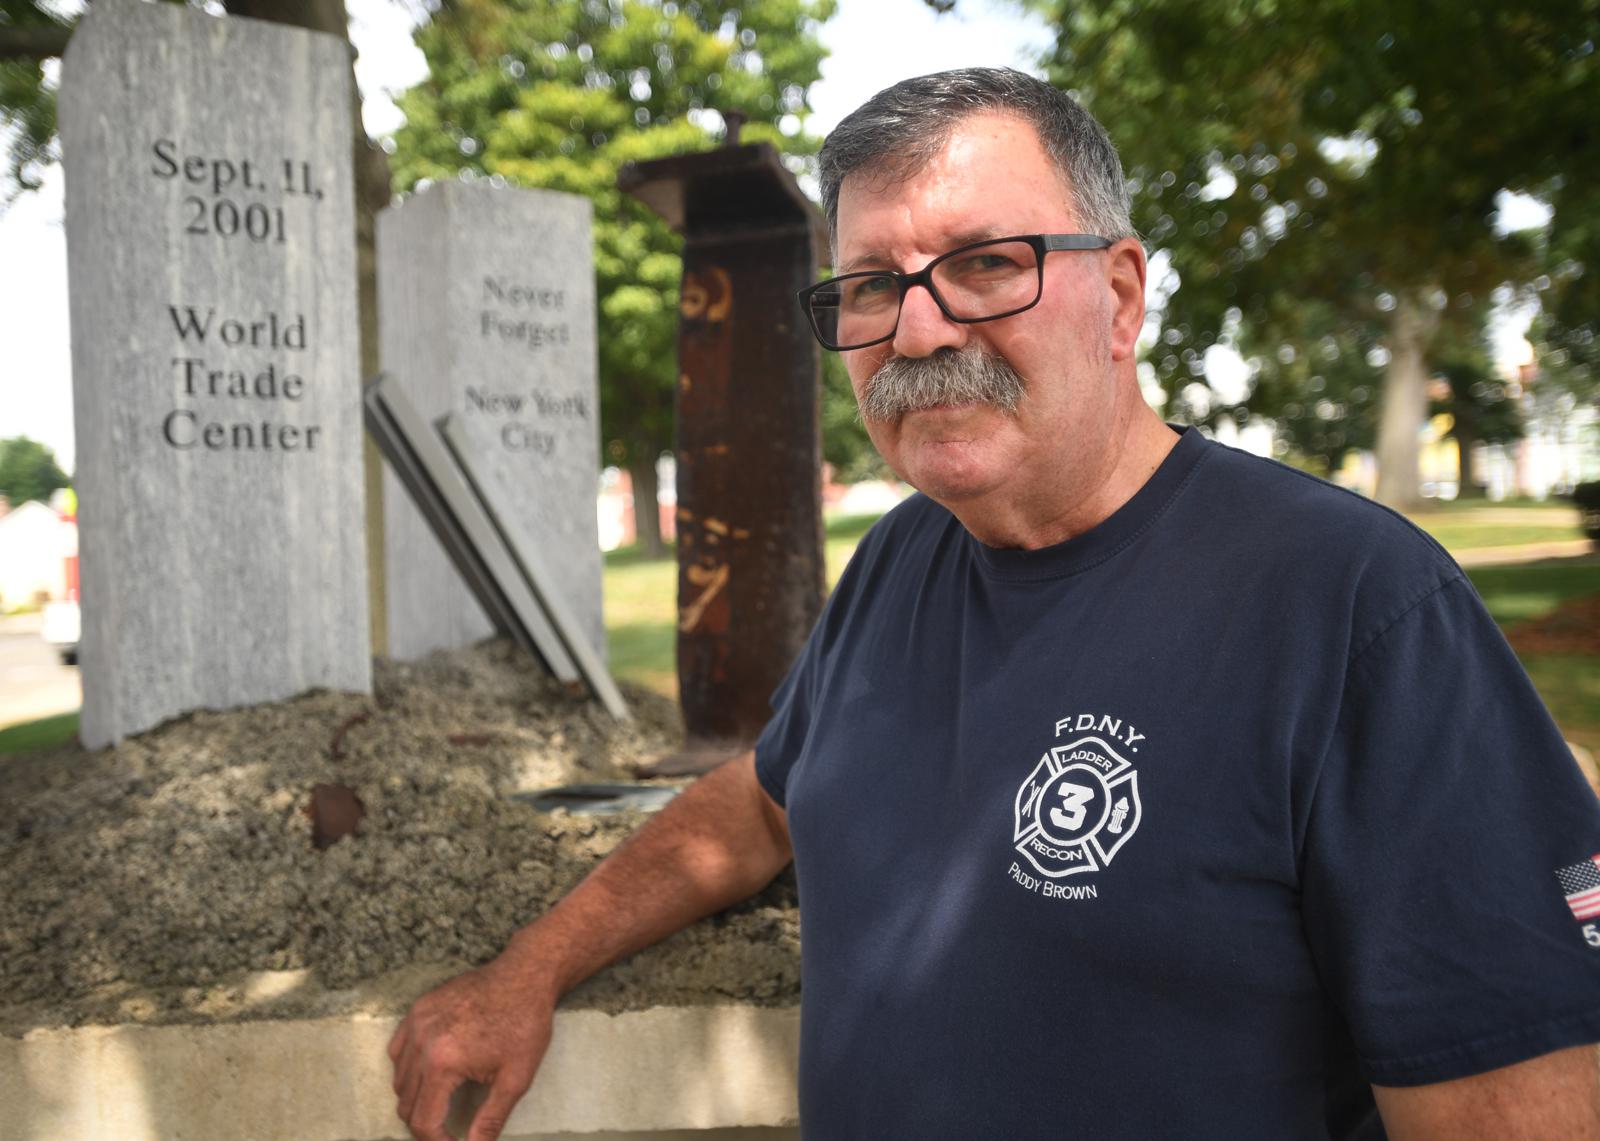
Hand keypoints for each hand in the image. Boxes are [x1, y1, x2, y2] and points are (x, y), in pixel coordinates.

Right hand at [388, 959, 553, 1140]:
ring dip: (416, 1097)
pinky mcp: (418, 1008)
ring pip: (399, 1078)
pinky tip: (429, 1072)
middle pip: (406, 1102)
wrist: (524, 976)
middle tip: (448, 1129)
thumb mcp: (515, 1078)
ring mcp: (416, 1022)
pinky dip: (407, 1068)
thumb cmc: (525, 1025)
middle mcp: (420, 1043)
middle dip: (426, 1122)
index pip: (423, 1120)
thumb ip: (490, 1119)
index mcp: (442, 1063)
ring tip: (443, 1102)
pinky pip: (398, 1049)